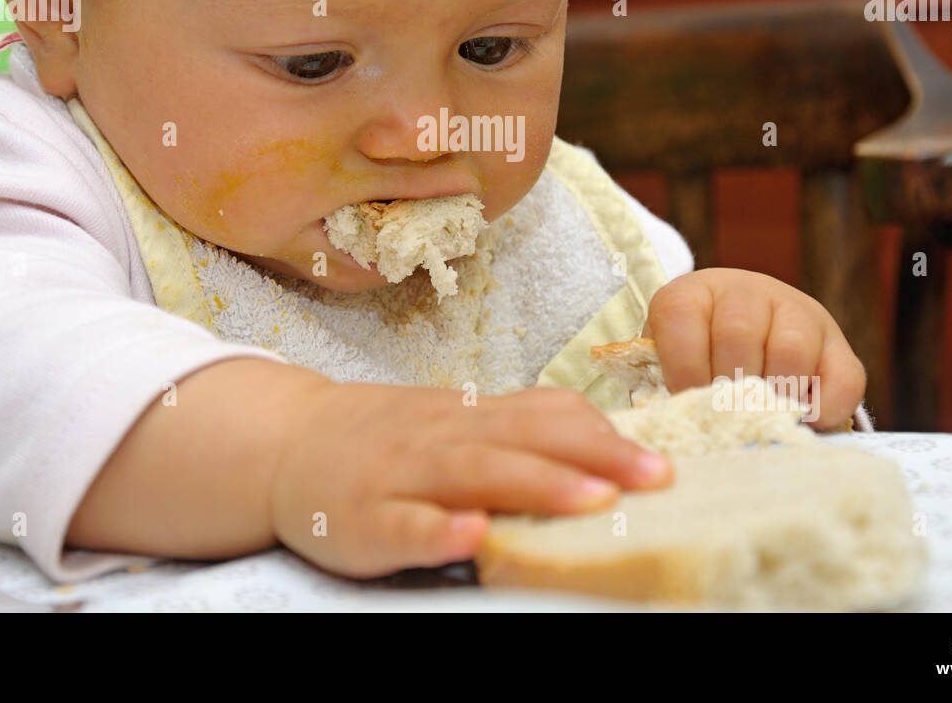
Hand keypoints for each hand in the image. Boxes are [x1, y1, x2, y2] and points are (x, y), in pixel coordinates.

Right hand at [269, 380, 672, 577]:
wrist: (288, 443)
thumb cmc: (389, 440)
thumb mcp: (456, 424)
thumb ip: (521, 429)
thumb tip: (607, 444)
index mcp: (471, 418)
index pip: (545, 415)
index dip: (603, 437)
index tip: (663, 462)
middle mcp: (443, 439)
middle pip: (523, 440)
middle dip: (592, 459)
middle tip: (654, 480)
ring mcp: (402, 476)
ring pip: (473, 474)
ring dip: (536, 486)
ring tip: (592, 501)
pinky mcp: (364, 519)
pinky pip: (404, 524)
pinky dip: (437, 530)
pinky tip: (472, 536)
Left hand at [642, 268, 865, 430]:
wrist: (746, 342)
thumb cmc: (698, 362)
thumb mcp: (670, 363)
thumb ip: (664, 387)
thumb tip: (675, 426)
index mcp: (694, 293)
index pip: (681, 315)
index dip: (681, 365)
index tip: (685, 400)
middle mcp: (745, 291)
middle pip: (738, 334)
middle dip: (729, 388)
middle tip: (725, 417)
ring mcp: (796, 311)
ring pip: (790, 349)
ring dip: (774, 395)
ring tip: (761, 419)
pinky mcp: (836, 342)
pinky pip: (842, 377)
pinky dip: (824, 408)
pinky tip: (802, 420)